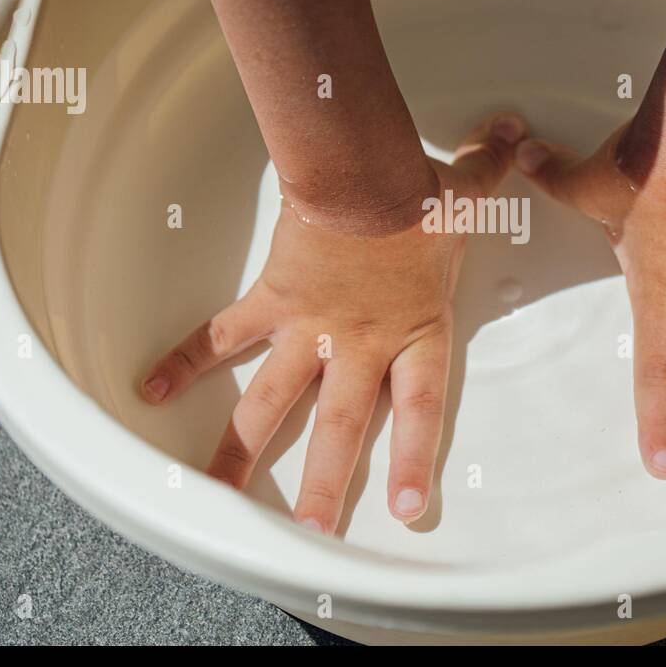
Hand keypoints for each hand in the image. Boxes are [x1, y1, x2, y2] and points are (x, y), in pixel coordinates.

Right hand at [140, 115, 525, 532]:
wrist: (356, 177)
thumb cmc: (412, 193)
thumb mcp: (464, 193)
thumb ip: (488, 173)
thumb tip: (516, 134)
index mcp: (413, 332)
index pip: (419, 408)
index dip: (412, 458)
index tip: (405, 510)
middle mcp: (360, 344)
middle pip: (339, 426)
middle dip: (322, 482)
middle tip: (309, 532)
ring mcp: (309, 329)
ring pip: (271, 402)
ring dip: (242, 449)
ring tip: (216, 494)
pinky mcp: (270, 302)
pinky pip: (223, 337)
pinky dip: (185, 359)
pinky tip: (150, 389)